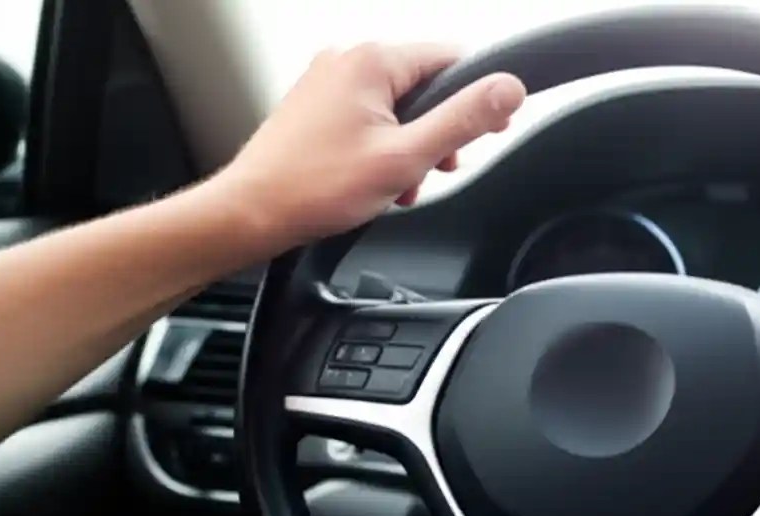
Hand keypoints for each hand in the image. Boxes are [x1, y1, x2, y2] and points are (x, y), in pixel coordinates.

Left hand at [215, 42, 525, 246]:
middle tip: (436, 168)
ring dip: (411, 145)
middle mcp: (346, 61)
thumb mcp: (407, 157)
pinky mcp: (317, 106)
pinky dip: (383, 147)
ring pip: (397, 106)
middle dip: (438, 131)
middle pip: (424, 85)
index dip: (478, 97)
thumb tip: (508, 90)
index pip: (451, 58)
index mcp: (371, 61)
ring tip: (400, 182)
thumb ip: (463, 120)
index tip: (489, 129)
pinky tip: (377, 181)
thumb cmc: (314, 187)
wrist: (251, 213)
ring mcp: (328, 82)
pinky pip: (369, 117)